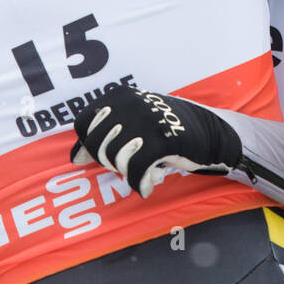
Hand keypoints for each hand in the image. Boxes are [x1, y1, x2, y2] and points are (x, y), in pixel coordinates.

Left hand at [70, 86, 242, 197]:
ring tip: (144, 170)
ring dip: (128, 172)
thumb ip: (102, 135)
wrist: (209, 132)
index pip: (84, 123)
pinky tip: (148, 187)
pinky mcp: (163, 140)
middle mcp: (131, 104)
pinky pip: (136, 170)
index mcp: (120, 96)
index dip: (92, 144)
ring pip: (116, 158)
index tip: (110, 152)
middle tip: (130, 164)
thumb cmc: (164, 129)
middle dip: (111, 161)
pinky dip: (140, 184)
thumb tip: (75, 159)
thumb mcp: (131, 123)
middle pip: (98, 144)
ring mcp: (147, 121)